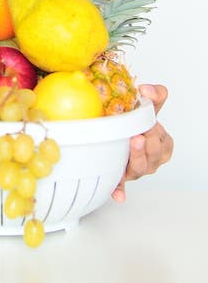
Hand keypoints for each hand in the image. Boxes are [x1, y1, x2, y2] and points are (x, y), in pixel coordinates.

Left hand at [112, 83, 172, 201]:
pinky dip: (120, 190)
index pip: (165, 143)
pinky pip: (120, 185)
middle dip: (148, 145)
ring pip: (140, 169)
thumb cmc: (137, 121)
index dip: (159, 135)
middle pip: (153, 156)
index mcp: (161, 145)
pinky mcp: (121, 176)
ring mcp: (136, 168)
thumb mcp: (149, 106)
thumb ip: (154, 94)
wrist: (120, 130)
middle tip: (139, 134)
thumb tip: (147, 89)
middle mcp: (151, 159)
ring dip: (137, 159)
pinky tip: (118, 195)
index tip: (151, 125)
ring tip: (132, 145)